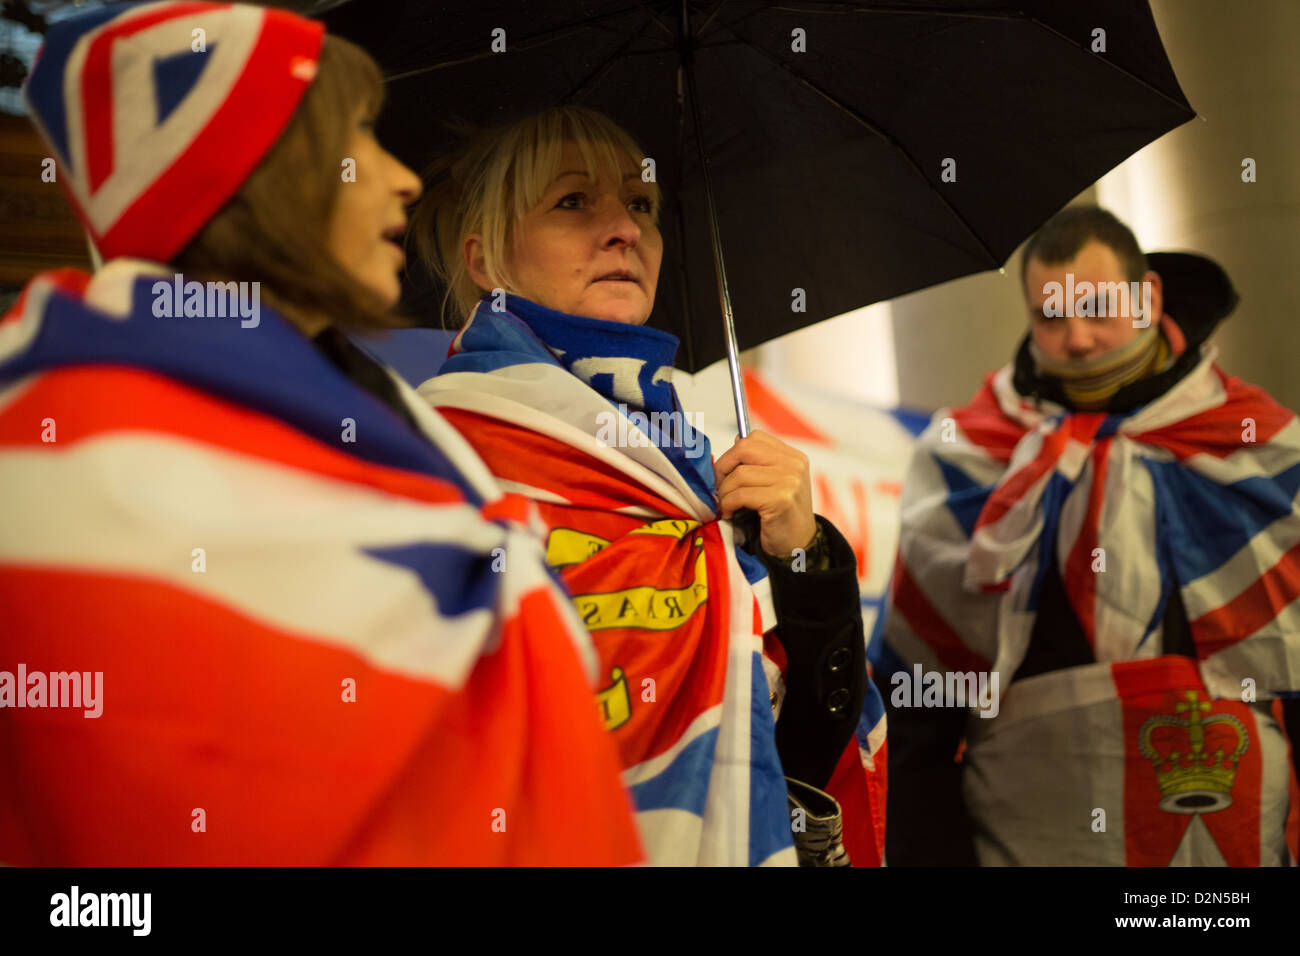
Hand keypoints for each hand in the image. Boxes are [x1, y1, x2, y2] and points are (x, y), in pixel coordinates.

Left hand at [713, 429, 816, 556]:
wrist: (799, 547)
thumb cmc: (781, 516)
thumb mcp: (774, 484)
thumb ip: (757, 466)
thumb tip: (725, 454)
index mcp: (793, 457)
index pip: (753, 438)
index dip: (732, 454)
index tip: (725, 472)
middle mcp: (794, 465)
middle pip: (744, 449)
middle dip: (723, 468)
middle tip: (719, 487)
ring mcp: (789, 481)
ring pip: (739, 474)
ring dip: (724, 492)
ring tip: (726, 505)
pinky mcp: (780, 500)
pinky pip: (740, 494)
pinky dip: (728, 504)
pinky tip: (730, 513)